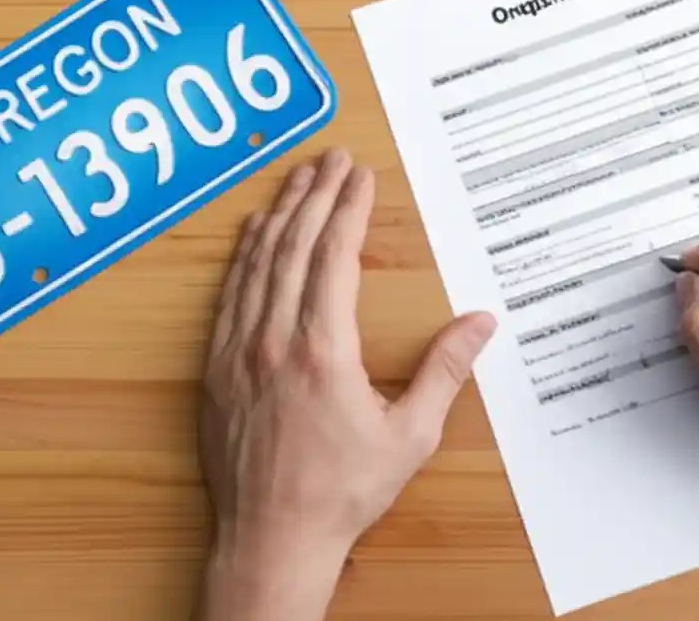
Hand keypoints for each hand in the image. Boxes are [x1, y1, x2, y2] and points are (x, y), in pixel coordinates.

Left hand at [197, 149, 496, 620]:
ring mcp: (237, 354)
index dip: (347, 208)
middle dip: (313, 195)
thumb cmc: (343, 492)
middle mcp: (272, 342)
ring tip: (296, 178)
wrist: (272, 539)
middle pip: (291, 248)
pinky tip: (254, 237)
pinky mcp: (217, 371)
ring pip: (255, 265)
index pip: (333, 257)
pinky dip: (244, 256)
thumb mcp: (410, 435)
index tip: (361, 175)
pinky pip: (229, 296)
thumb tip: (481, 323)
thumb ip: (445, 371)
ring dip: (278, 215)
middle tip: (331, 158)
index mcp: (322, 351)